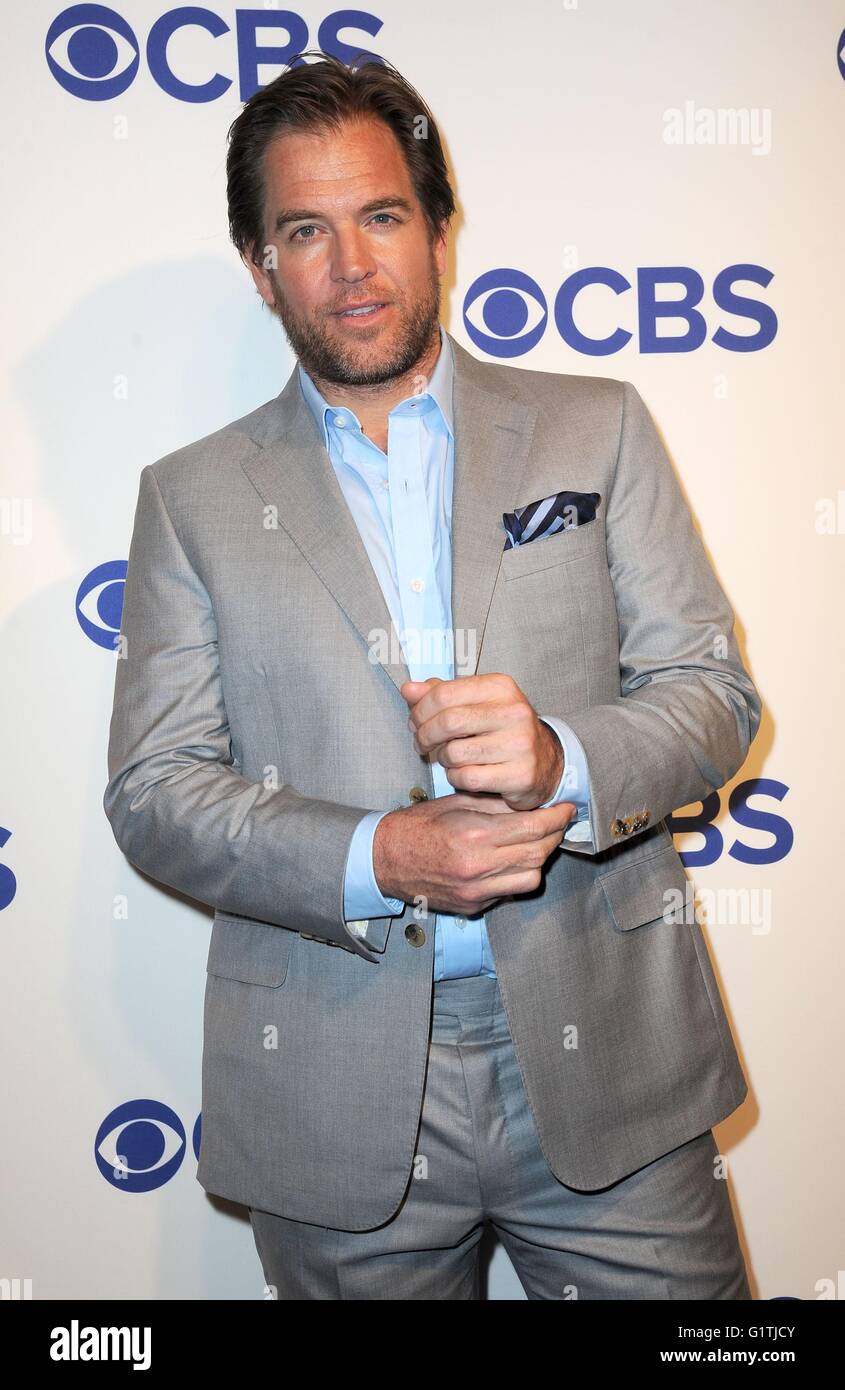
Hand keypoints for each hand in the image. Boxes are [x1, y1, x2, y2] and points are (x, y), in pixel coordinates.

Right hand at [373, 791, 575, 916]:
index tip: (567, 808)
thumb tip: (532, 801)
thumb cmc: (418, 826)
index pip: (533, 828)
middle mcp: (478, 867)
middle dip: (554, 835)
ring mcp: (476, 892)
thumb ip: (496, 804)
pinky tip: (511, 859)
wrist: (385, 860)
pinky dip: (517, 874)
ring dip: (540, 858)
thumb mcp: (456, 802)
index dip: (557, 817)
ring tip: (536, 841)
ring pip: (531, 877)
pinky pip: (509, 891)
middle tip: (557, 821)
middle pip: (538, 854)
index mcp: (475, 835)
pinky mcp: (473, 906)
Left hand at [401, 674, 564, 810]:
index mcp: (501, 687)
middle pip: (447, 722)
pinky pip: (467, 778)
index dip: (419, 710)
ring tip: (451, 757)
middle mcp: (514, 712)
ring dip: (443, 758)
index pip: (443, 693)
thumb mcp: (475, 703)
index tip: (415, 721)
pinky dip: (456, 778)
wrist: (545, 762)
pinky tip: (464, 773)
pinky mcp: (520, 775)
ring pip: (454, 753)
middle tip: (422, 743)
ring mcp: (520, 745)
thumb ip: (441, 694)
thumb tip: (408, 689)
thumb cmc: (502, 729)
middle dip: (424, 735)